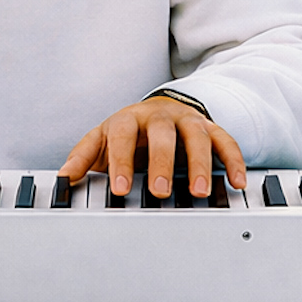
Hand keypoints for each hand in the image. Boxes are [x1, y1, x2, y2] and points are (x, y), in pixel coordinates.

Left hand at [57, 95, 245, 199]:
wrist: (157, 110)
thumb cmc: (127, 131)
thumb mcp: (101, 141)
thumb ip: (84, 158)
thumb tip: (63, 178)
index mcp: (128, 119)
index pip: (122, 134)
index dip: (121, 160)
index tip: (121, 188)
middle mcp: (158, 116)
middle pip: (162, 133)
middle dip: (162, 162)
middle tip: (160, 191)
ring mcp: (186, 120)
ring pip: (196, 136)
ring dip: (200, 163)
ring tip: (200, 191)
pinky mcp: (210, 128)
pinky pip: (225, 141)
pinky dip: (233, 160)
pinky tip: (237, 181)